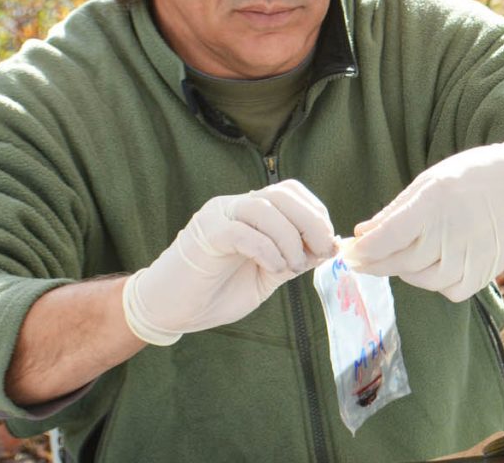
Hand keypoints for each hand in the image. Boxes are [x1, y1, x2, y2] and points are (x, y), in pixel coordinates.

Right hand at [122, 180, 337, 345]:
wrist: (171, 311)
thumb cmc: (216, 293)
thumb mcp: (268, 274)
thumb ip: (296, 258)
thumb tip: (332, 246)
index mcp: (251, 212)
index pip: (290, 192)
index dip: (316, 212)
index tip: (328, 243)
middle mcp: (234, 206)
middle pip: (281, 194)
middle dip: (311, 221)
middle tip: (320, 251)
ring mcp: (217, 216)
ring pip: (264, 208)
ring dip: (289, 238)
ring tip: (291, 266)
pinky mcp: (204, 234)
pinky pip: (242, 231)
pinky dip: (266, 249)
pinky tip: (273, 268)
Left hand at [343, 140, 503, 301]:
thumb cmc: (472, 177)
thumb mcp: (430, 181)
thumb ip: (395, 211)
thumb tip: (361, 234)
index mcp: (435, 202)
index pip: (387, 238)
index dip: (361, 251)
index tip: (347, 253)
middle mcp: (453, 232)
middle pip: (399, 262)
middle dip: (374, 263)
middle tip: (362, 259)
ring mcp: (471, 256)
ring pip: (420, 279)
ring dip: (404, 270)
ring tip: (404, 254)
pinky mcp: (484, 274)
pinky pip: (447, 289)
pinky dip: (434, 282)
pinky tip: (434, 263)